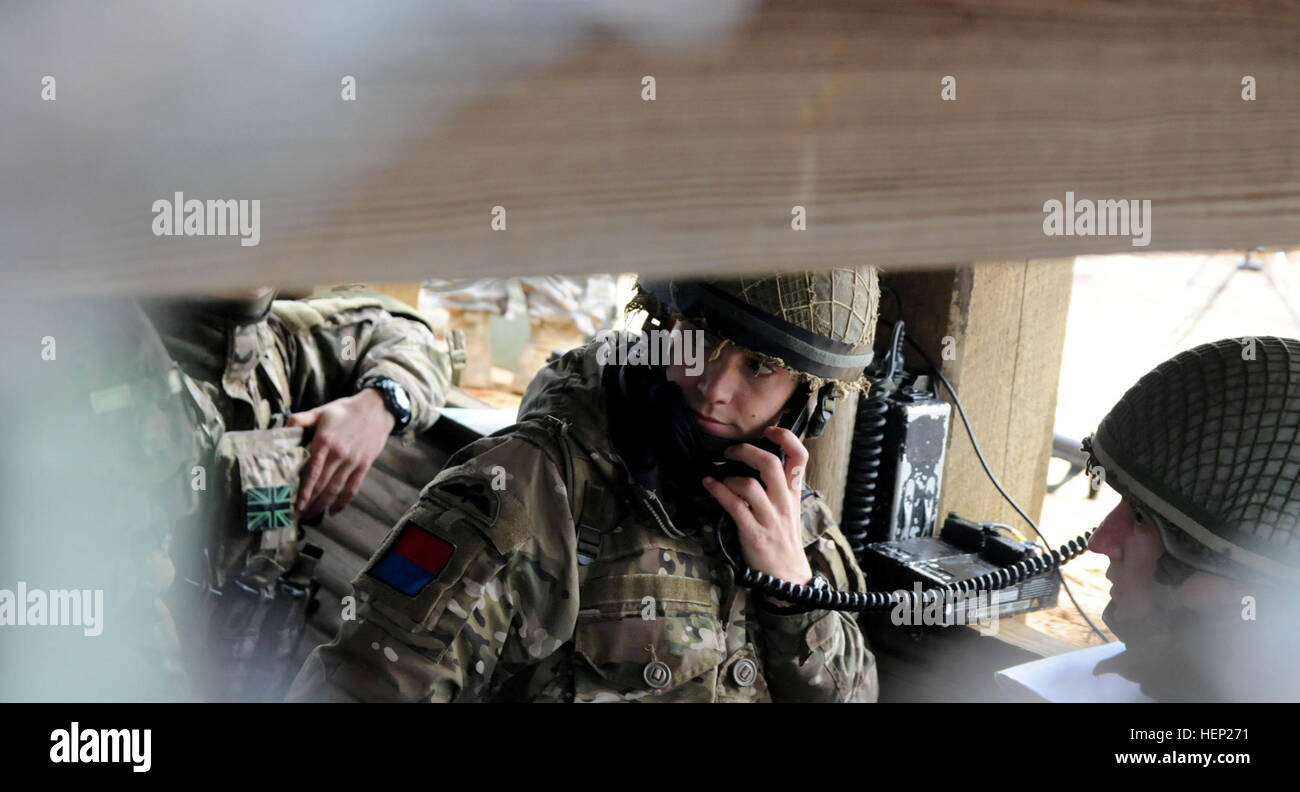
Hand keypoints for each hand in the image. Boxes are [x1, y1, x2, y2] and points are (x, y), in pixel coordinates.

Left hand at [289, 389, 395, 517]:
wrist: (377, 408)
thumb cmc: (347, 410)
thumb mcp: (322, 411)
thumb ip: (301, 419)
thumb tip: (283, 427)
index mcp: (325, 441)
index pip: (312, 471)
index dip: (304, 490)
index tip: (296, 503)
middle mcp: (338, 454)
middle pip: (322, 484)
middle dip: (310, 502)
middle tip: (299, 514)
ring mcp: (352, 462)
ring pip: (335, 489)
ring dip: (323, 505)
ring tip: (311, 515)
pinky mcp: (364, 465)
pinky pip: (353, 488)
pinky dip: (343, 502)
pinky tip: (334, 511)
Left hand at [701, 426, 812, 604]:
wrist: (787, 576)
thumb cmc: (782, 538)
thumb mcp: (788, 508)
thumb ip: (778, 485)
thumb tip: (756, 460)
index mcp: (793, 493)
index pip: (801, 457)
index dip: (786, 437)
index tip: (769, 430)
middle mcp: (783, 502)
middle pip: (769, 464)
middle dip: (745, 450)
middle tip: (730, 452)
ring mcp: (769, 518)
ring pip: (749, 485)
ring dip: (728, 477)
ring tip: (719, 478)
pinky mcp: (753, 533)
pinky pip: (733, 506)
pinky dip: (717, 491)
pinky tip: (708, 485)